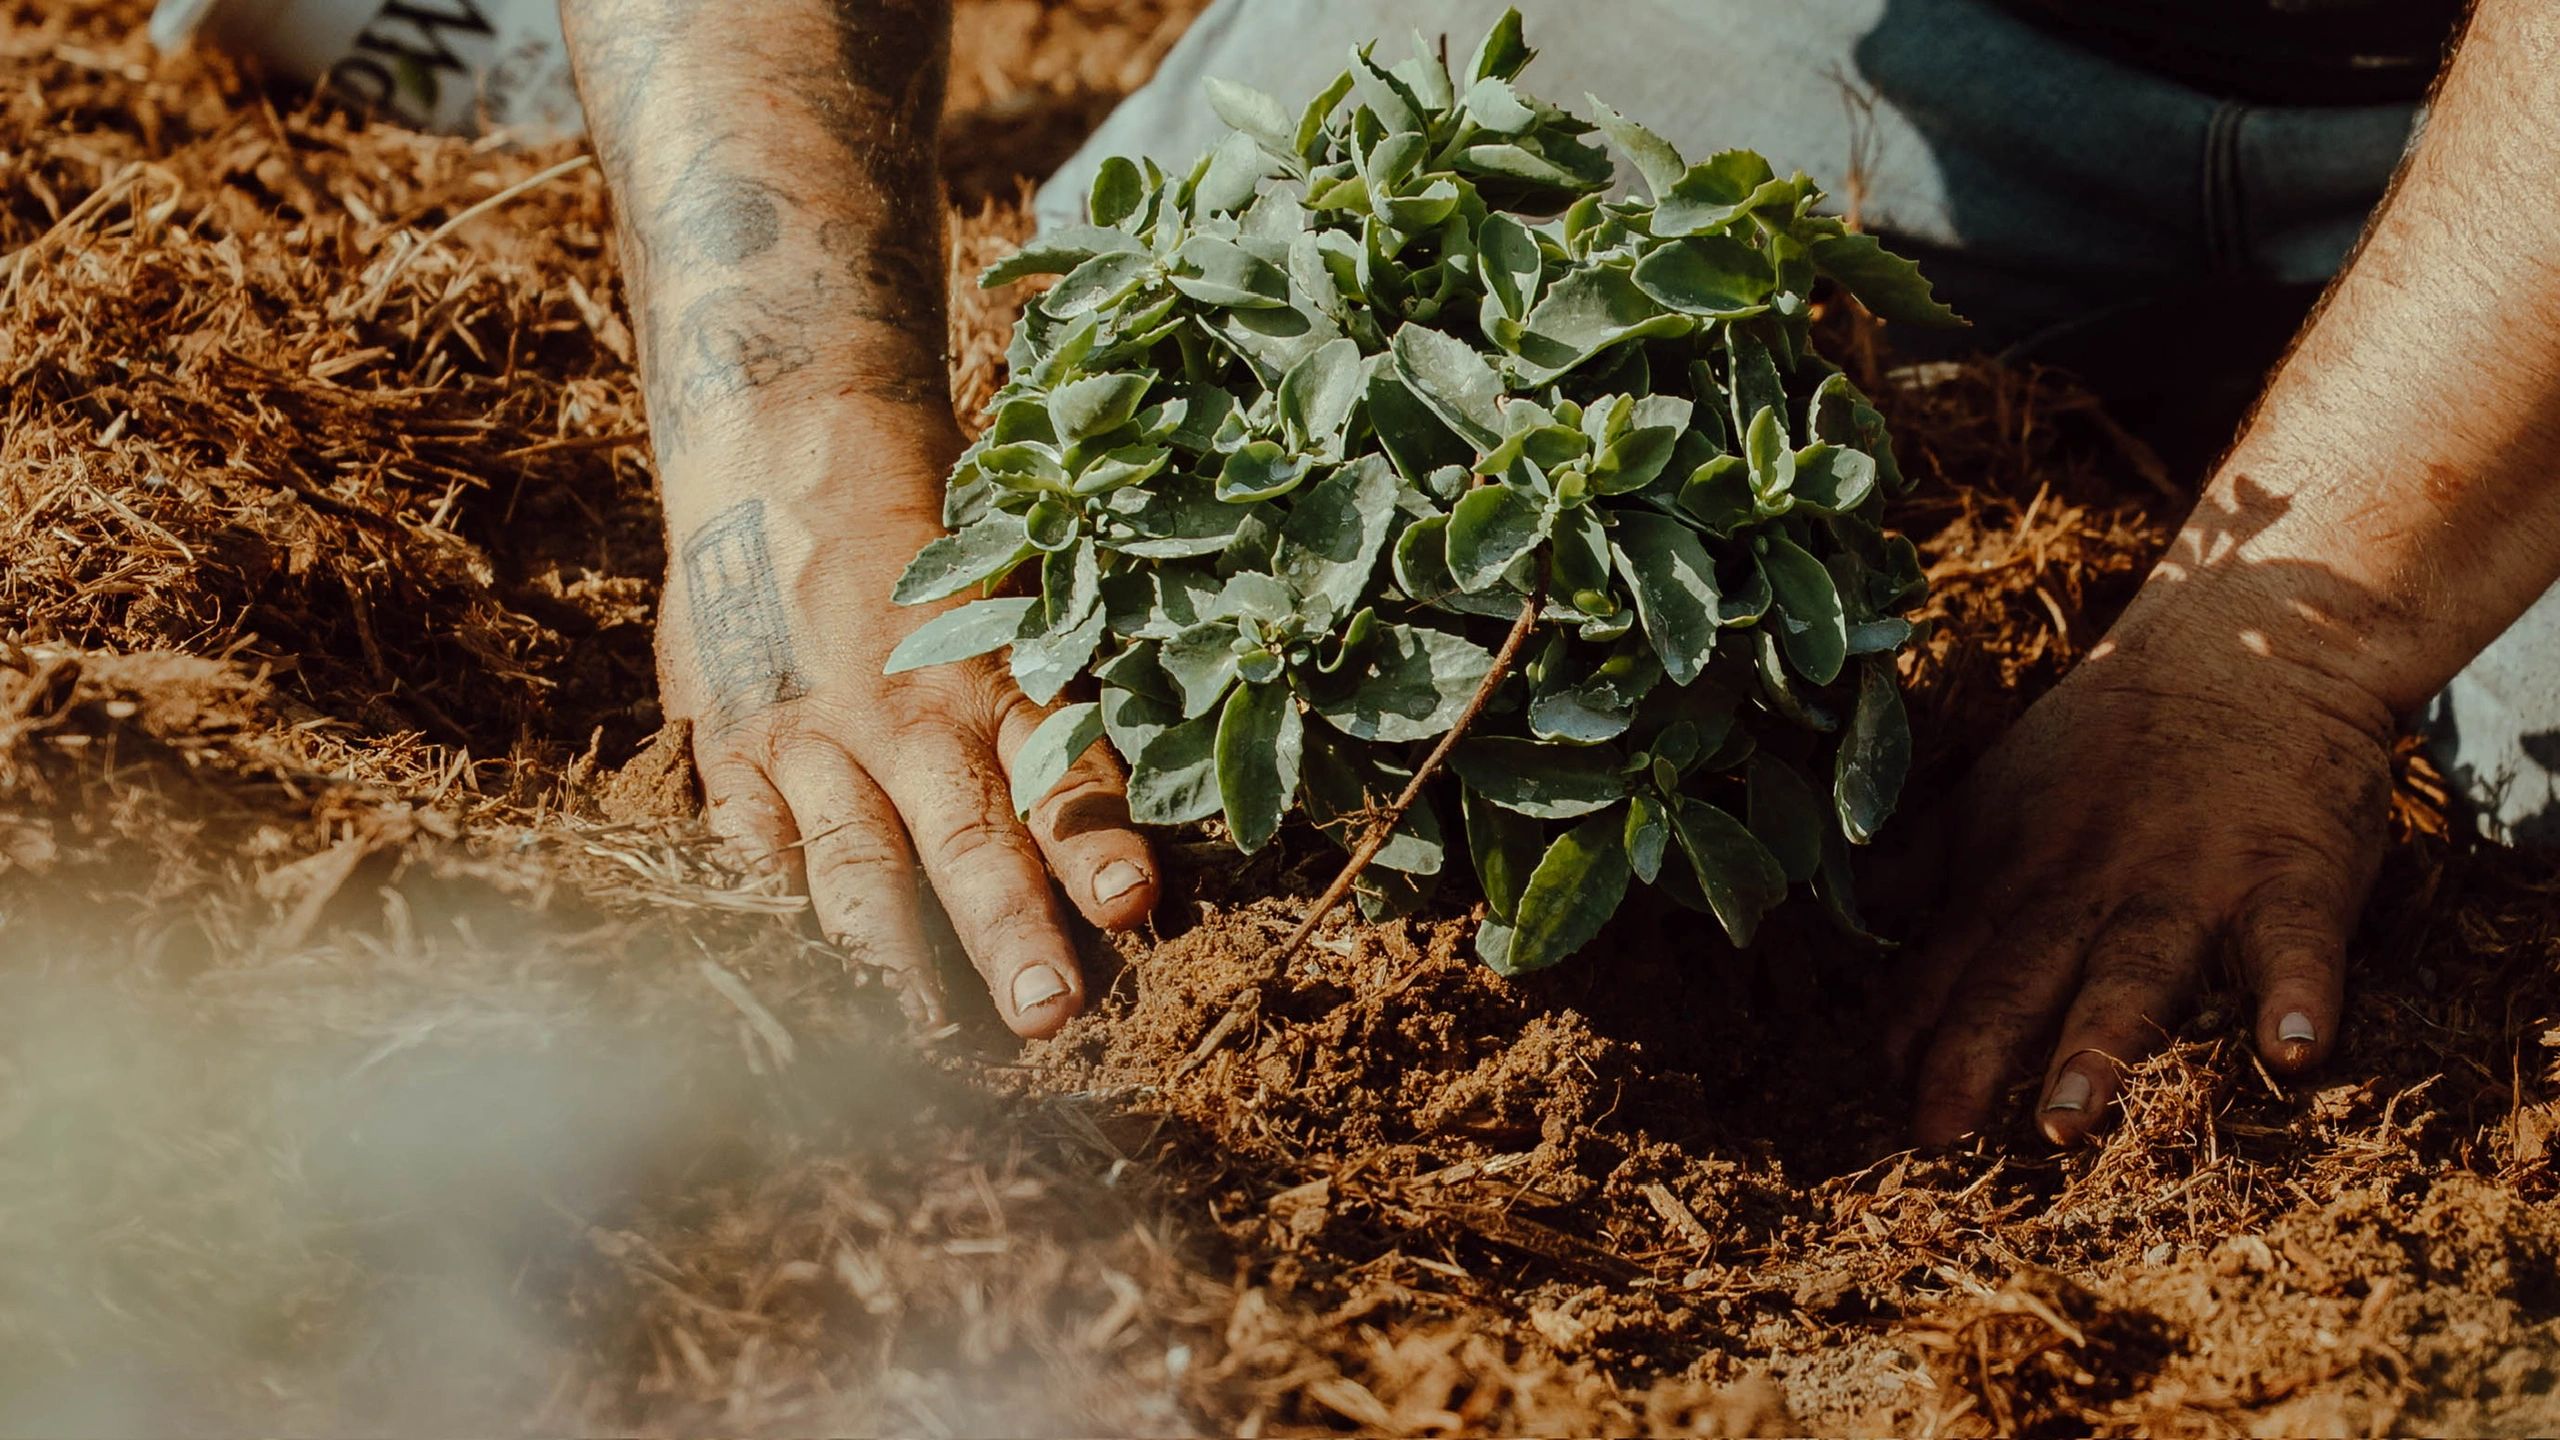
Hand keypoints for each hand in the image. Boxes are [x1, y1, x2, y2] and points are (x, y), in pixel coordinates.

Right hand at [655, 403, 1158, 1035]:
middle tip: (1049, 1015)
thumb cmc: (927, 528)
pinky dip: (766, 919)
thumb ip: (1057, 686)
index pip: (1060, 772)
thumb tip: (1147, 788)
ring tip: (922, 1034)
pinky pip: (745, 849)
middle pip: (967, 839)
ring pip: (853, 863)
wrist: (783, 441)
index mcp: (995, 674)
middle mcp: (911, 714)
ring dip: (891, 958)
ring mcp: (813, 736)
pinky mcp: (729, 745)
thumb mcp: (1012, 585)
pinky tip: (787, 991)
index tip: (1135, 903)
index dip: (1097, 841)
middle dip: (1010, 932)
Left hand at [1884, 594, 2395, 1145]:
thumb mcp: (1994, 790)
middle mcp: (2091, 886)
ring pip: (2135, 973)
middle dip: (1974, 1054)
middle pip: (2022, 977)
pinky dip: (2296, 996)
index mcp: (2018, 873)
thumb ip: (1927, 865)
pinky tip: (2292, 1056)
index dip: (1913, 1027)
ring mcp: (2190, 885)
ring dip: (2097, 1046)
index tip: (1882, 1091)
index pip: (1949, 962)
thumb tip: (1848, 919)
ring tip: (2064, 1121)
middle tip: (1936, 1135)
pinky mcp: (2291, 879)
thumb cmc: (2106, 739)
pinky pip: (2294, 947)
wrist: (2243, 649)